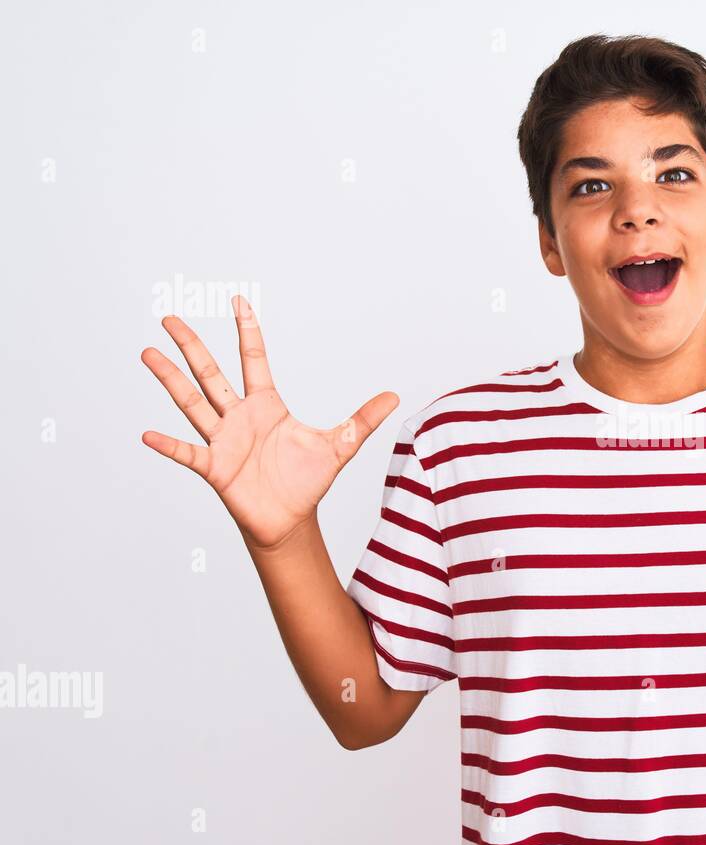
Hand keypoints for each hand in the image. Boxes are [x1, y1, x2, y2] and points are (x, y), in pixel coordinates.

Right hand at [140, 295, 398, 549]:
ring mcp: (224, 441)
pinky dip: (169, 445)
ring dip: (170, 380)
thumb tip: (394, 396)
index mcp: (267, 406)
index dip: (248, 331)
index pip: (254, 359)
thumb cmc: (307, 481)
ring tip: (148, 353)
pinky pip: (188, 453)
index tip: (238, 301)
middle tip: (169, 318)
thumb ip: (363, 420)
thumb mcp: (340, 446)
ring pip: (192, 403)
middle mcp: (240, 417)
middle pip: (211, 373)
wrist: (291, 519)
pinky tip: (148, 434)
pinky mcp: (215, 468)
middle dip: (191, 346)